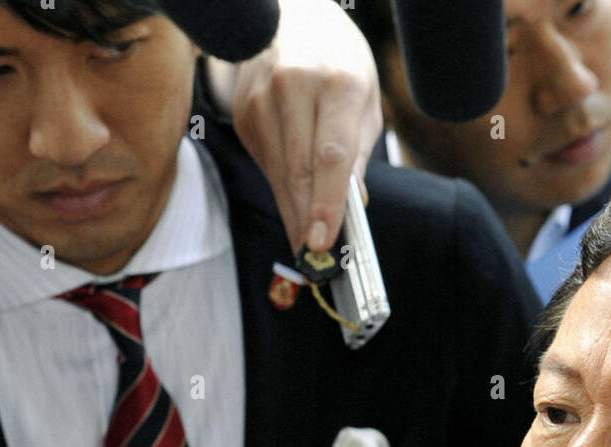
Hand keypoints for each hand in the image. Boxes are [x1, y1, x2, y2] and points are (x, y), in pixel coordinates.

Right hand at [209, 0, 381, 251]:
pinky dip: (282, 189)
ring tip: (308, 241)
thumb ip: (358, 153)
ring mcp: (261, 99)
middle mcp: (294, 87)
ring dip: (293, 213)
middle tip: (316, 259)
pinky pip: (266, 164)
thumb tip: (353, 205)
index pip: (329, 155)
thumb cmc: (340, 63)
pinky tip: (295, 202)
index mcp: (336, 83)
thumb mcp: (367, 100)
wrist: (294, 17)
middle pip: (299, 170)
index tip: (323, 241)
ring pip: (278, 173)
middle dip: (307, 220)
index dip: (326, 203)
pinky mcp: (244, 113)